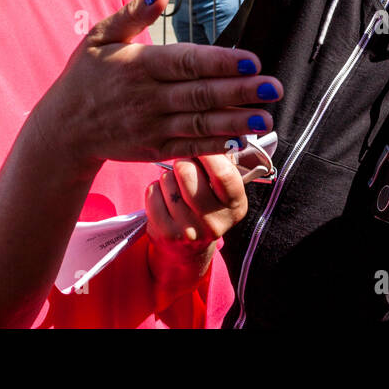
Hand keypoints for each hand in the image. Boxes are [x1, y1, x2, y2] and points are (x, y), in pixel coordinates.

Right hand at [31, 0, 278, 175]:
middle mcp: (147, 98)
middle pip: (200, 94)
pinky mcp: (154, 149)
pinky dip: (215, 146)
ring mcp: (152, 127)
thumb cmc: (86, 75)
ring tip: (266, 117)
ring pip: (200, 124)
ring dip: (235, 122)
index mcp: (138, 66)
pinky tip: (241, 140)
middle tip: (273, 87)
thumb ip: (133, 13)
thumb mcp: (100, 36)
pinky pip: (189, 148)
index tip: (252, 60)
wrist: (64, 129)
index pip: (186, 63)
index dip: (220, 62)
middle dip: (239, 92)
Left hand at [145, 153, 247, 300]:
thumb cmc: (206, 208)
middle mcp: (215, 223)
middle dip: (183, 162)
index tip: (200, 146)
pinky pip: (153, 193)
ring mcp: (189, 231)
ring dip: (168, 176)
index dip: (209, 154)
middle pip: (189, 173)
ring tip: (175, 186)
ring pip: (168, 180)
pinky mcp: (166, 234)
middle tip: (184, 165)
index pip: (223, 174)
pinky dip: (155, 189)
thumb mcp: (223, 192)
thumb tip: (214, 138)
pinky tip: (164, 197)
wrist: (188, 250)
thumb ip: (223, 166)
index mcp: (236, 207)